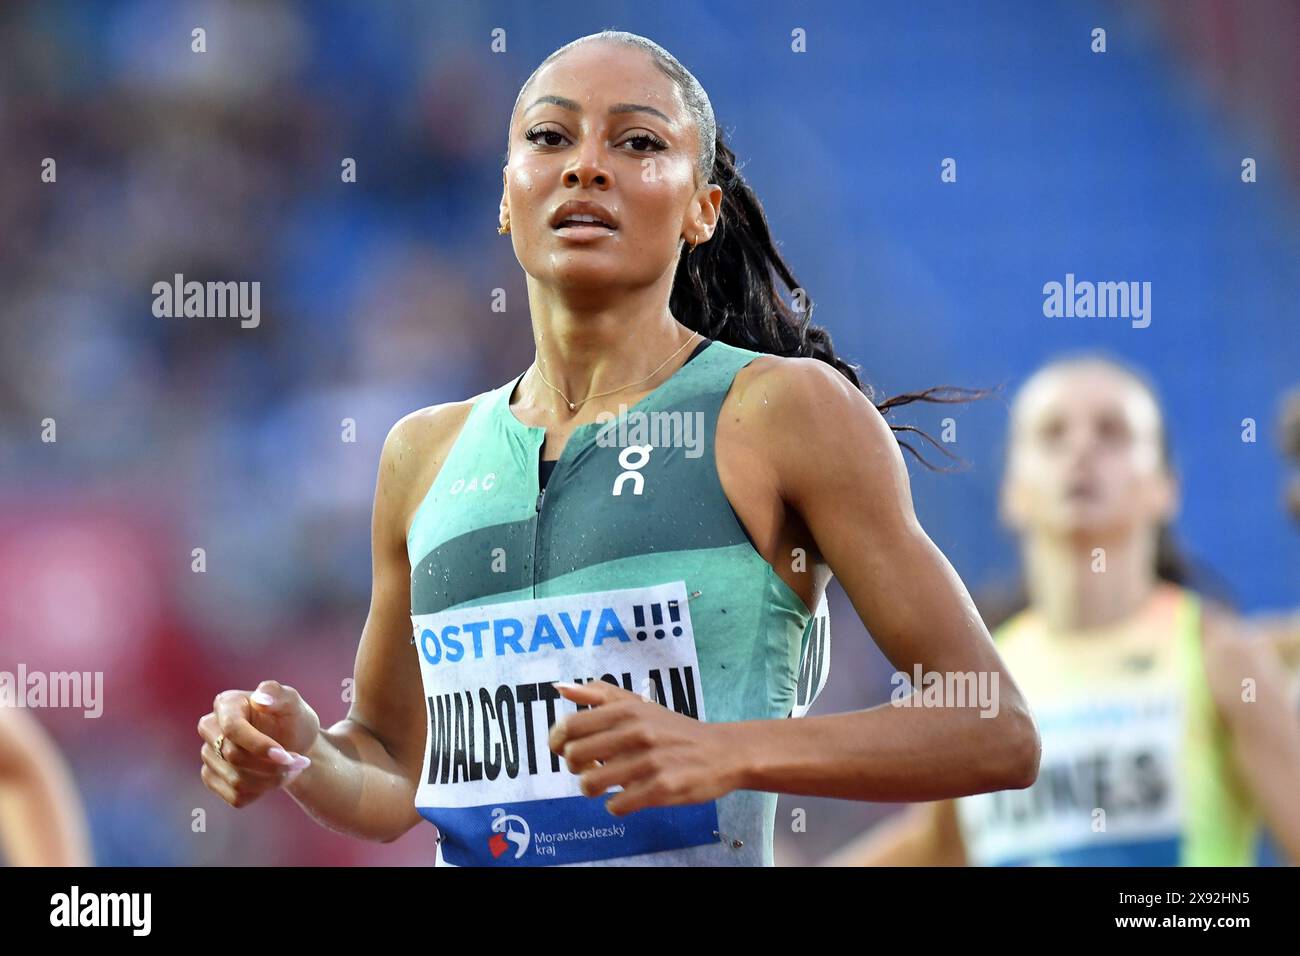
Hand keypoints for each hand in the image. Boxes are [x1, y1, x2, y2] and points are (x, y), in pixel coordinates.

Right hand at [197, 680, 321, 807]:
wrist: (294, 744)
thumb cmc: (292, 719)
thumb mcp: (293, 704)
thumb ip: (279, 695)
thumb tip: (260, 699)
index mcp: (226, 704)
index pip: (232, 729)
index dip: (258, 745)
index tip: (285, 755)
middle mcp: (210, 728)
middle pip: (233, 757)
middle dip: (272, 765)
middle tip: (300, 762)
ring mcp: (209, 755)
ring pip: (236, 781)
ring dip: (272, 780)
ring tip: (292, 768)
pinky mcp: (212, 778)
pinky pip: (236, 796)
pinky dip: (262, 792)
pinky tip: (275, 778)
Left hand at [548, 680, 745, 815]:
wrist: (723, 752)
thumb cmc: (674, 730)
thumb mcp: (639, 704)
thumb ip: (600, 695)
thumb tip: (561, 688)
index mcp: (627, 709)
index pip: (570, 725)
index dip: (557, 741)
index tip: (562, 749)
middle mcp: (636, 732)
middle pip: (574, 757)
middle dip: (576, 767)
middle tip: (591, 768)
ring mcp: (649, 761)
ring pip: (591, 784)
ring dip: (593, 789)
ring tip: (606, 785)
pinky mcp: (661, 787)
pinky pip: (617, 805)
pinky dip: (617, 806)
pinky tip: (628, 797)